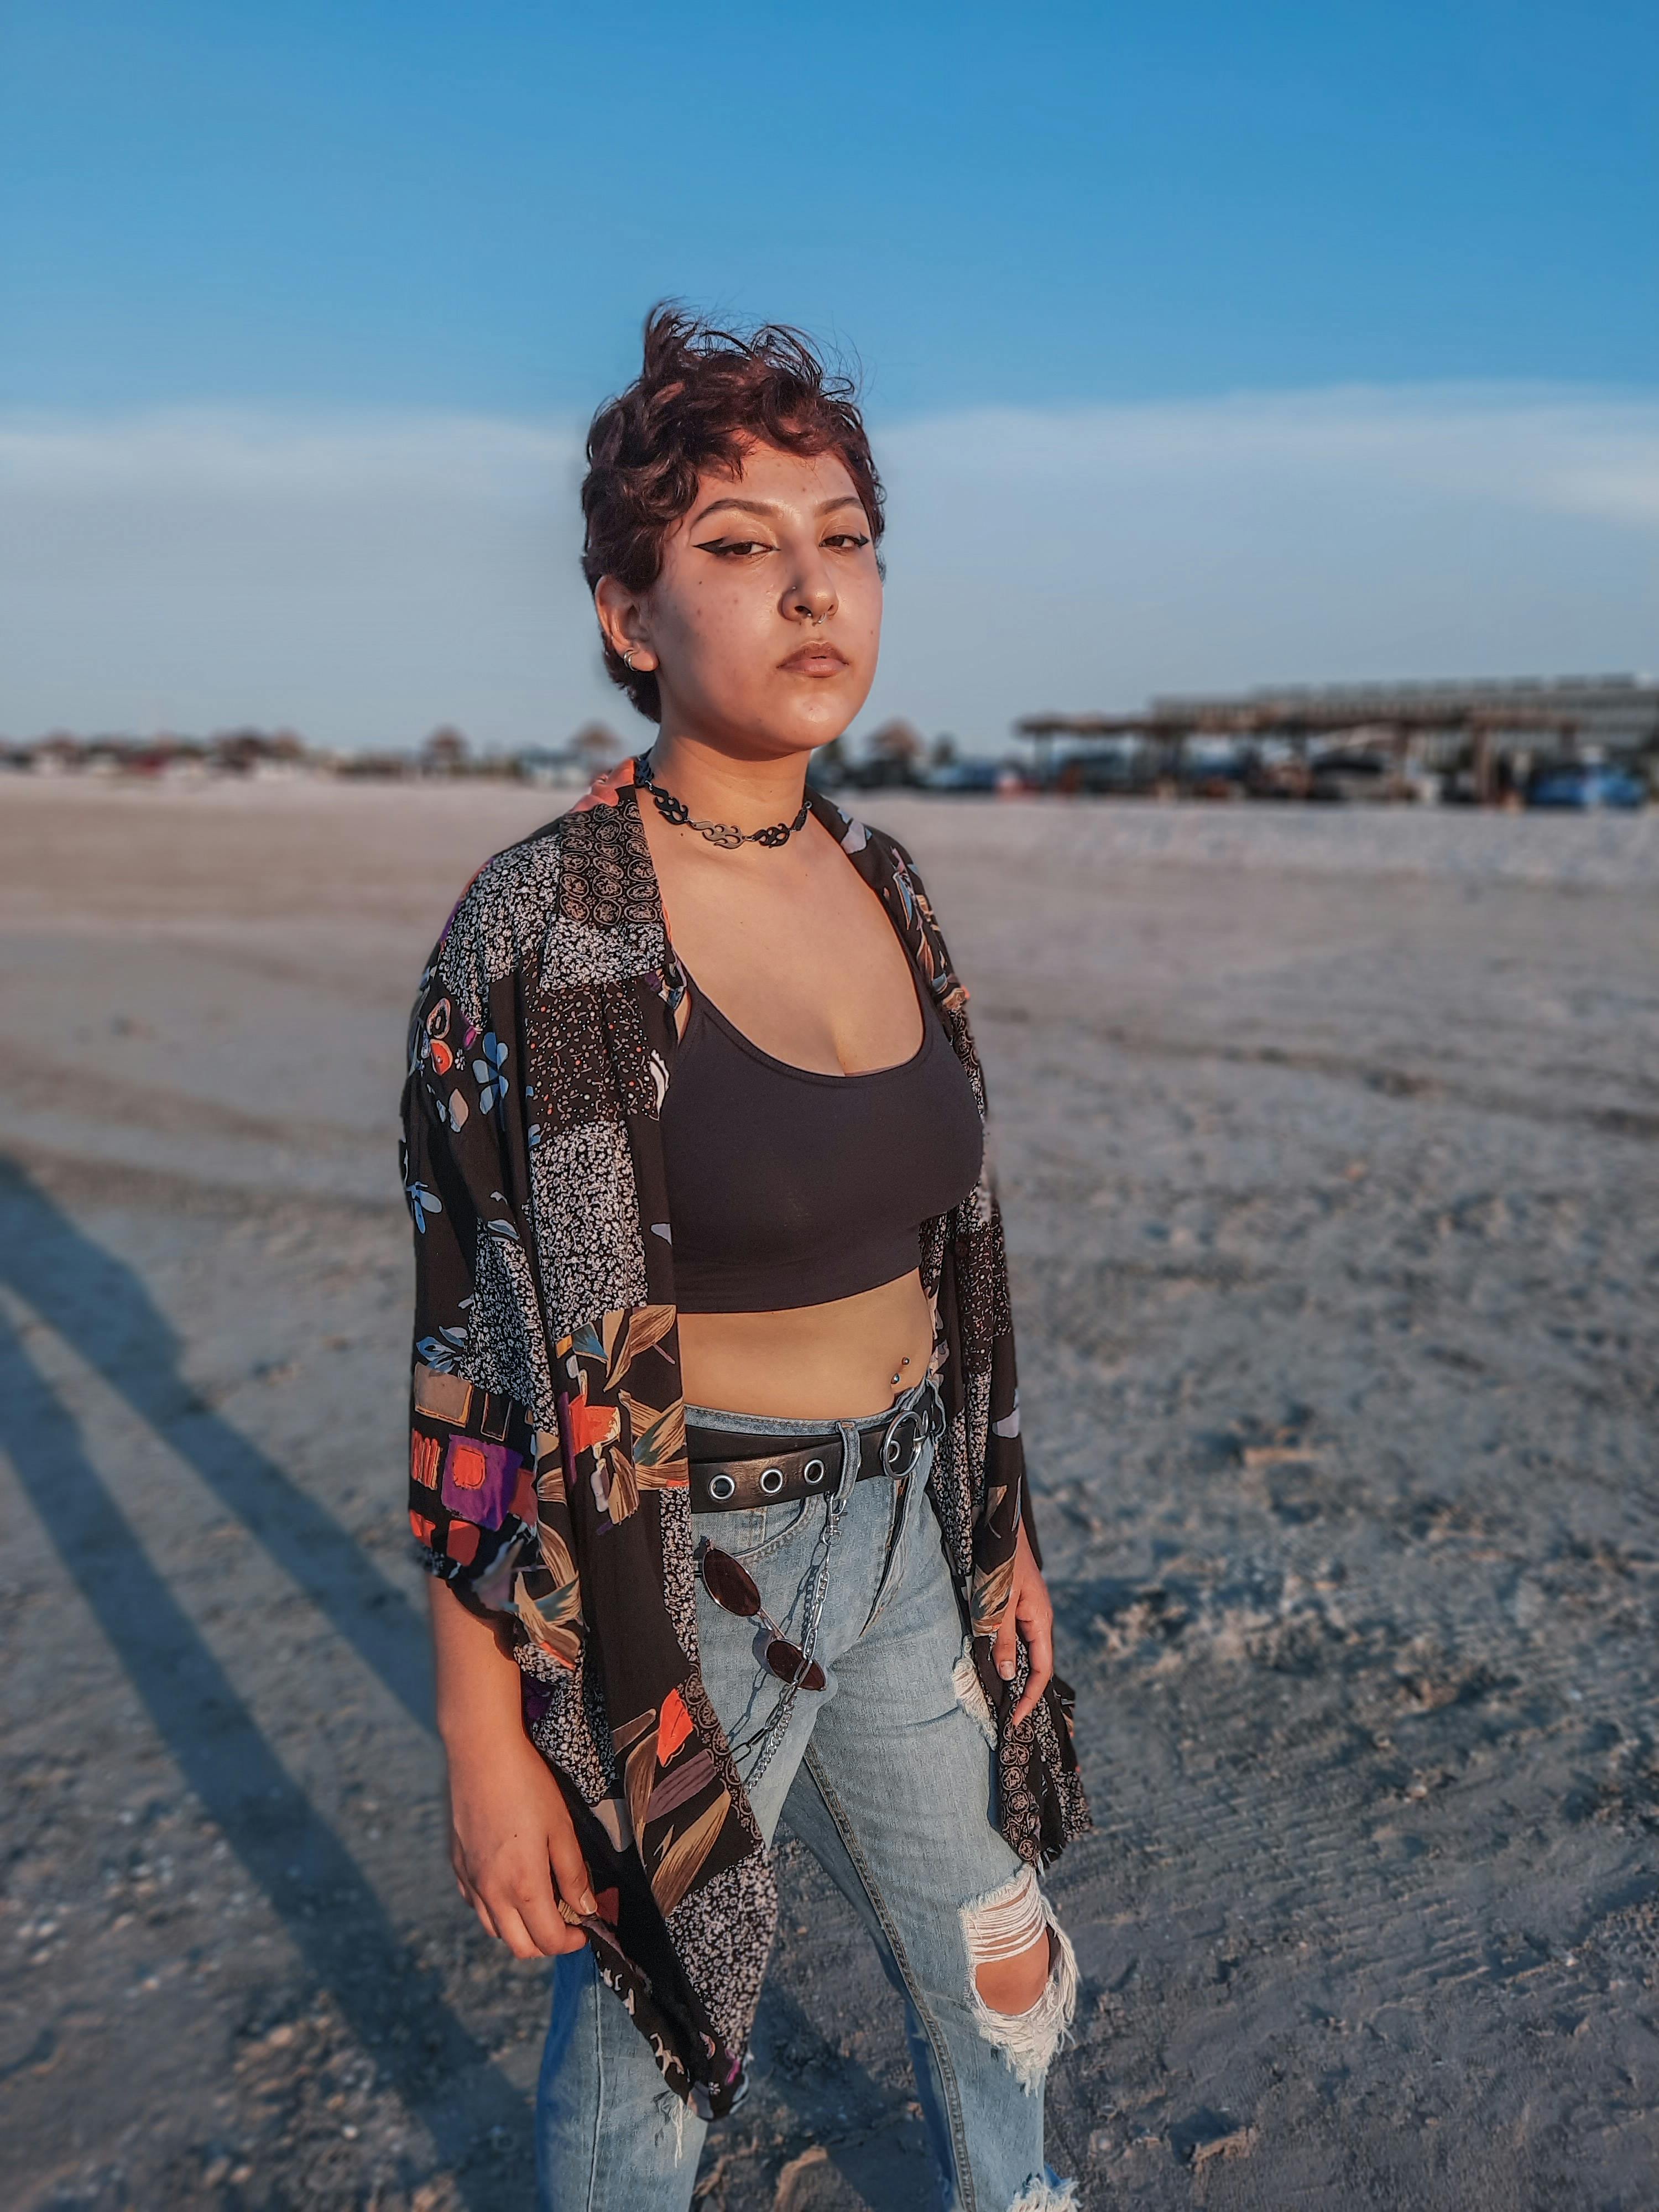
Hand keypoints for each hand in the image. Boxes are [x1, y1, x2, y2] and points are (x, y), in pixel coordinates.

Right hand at [445, 1724, 594, 1958]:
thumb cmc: (527, 1786)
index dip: (571, 1942)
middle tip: (566, 1920)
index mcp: (523, 1886)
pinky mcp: (457, 1865)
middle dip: (547, 1943)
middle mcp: (491, 1892)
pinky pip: (475, 1904)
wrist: (480, 1752)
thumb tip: (586, 1908)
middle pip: (519, 1946)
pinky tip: (509, 1883)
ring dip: (520, 1928)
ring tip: (540, 1902)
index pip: (548, 1940)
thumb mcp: (561, 1828)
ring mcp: (470, 1880)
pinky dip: (496, 1908)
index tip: (586, 1928)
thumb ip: (573, 1874)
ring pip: (495, 1929)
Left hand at [993, 1519, 1054, 1729]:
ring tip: (1001, 1700)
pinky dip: (1007, 1654)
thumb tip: (1010, 1675)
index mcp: (1041, 1621)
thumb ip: (1002, 1639)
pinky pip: (1016, 1637)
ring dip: (1014, 1674)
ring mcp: (1029, 1612)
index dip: (1030, 1697)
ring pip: (1025, 1651)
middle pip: (1037, 1664)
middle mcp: (1039, 1619)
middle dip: (1025, 1692)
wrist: (998, 1525)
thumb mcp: (997, 1604)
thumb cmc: (999, 1563)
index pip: (1042, 1671)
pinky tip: (995, 1665)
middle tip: (1010, 1719)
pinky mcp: (1017, 1605)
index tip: (1016, 1721)